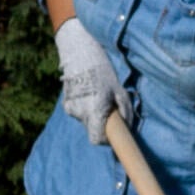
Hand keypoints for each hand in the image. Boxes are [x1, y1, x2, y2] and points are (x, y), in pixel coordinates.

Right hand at [54, 18, 123, 136]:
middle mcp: (79, 112)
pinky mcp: (65, 103)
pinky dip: (86, 108)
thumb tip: (129, 127)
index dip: (106, 140)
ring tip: (99, 97)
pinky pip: (79, 112)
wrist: (79, 54)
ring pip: (85, 120)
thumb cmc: (103, 72)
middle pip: (92, 129)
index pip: (96, 139)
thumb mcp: (120, 90)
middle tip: (110, 110)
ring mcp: (70, 108)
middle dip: (102, 124)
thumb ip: (125, 111)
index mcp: (94, 110)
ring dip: (94, 115)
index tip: (113, 135)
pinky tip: (89, 93)